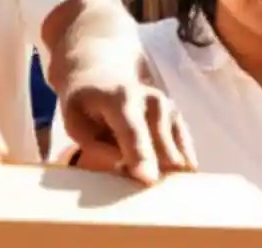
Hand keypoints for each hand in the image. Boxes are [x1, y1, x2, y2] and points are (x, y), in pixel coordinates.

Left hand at [60, 69, 195, 184]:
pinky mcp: (181, 122)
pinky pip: (185, 157)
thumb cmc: (86, 108)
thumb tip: (126, 167)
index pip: (133, 131)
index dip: (141, 156)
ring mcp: (171, 110)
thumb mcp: (76, 125)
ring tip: (134, 161)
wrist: (104, 80)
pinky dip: (170, 168)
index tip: (148, 179)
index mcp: (120, 99)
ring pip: (176, 158)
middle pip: (162, 150)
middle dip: (148, 171)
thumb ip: (97, 147)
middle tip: (125, 171)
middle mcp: (153, 101)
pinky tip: (153, 164)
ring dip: (158, 171)